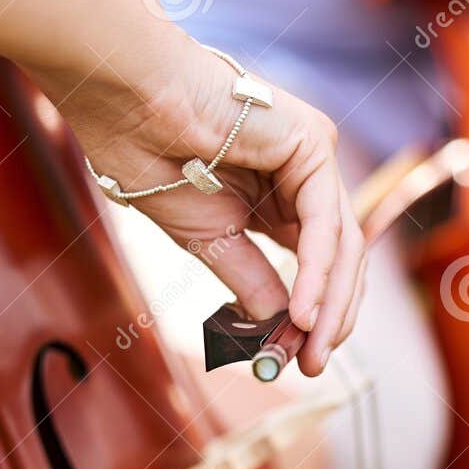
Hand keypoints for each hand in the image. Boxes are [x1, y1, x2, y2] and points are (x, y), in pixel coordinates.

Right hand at [34, 37, 364, 377]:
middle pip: (340, 258)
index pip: (314, 263)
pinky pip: (325, 224)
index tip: (297, 361)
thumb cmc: (150, 158)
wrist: (125, 105)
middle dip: (330, 317)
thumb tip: (282, 327)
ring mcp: (312, 157)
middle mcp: (303, 176)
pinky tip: (304, 313)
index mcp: (277, 197)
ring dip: (329, 305)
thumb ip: (251, 281)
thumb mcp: (209, 241)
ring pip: (342, 245)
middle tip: (312, 364)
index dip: (312, 314)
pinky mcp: (313, 145)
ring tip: (310, 349)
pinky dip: (318, 273)